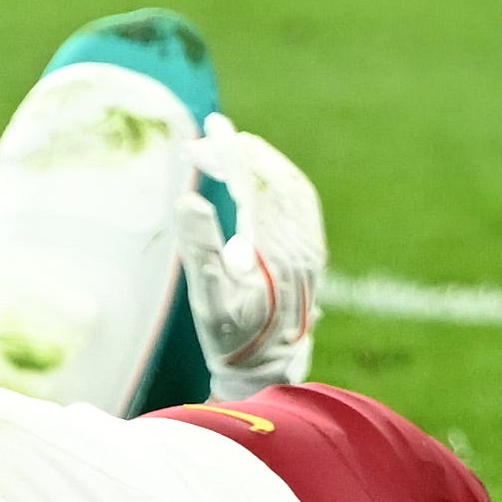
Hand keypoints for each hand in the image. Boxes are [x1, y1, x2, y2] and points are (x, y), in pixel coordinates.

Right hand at [186, 119, 322, 393]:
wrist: (270, 370)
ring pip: (289, 185)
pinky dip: (278, 176)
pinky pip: (301, 199)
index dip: (229, 155)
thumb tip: (188, 201)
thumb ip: (200, 250)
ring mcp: (311, 246)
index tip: (207, 131)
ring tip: (227, 147)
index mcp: (275, 251)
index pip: (253, 186)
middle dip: (238, 153)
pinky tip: (258, 173)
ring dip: (258, 161)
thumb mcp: (208, 300)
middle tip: (203, 140)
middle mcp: (300, 243)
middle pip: (271, 179)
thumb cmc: (232, 339)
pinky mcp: (313, 249)